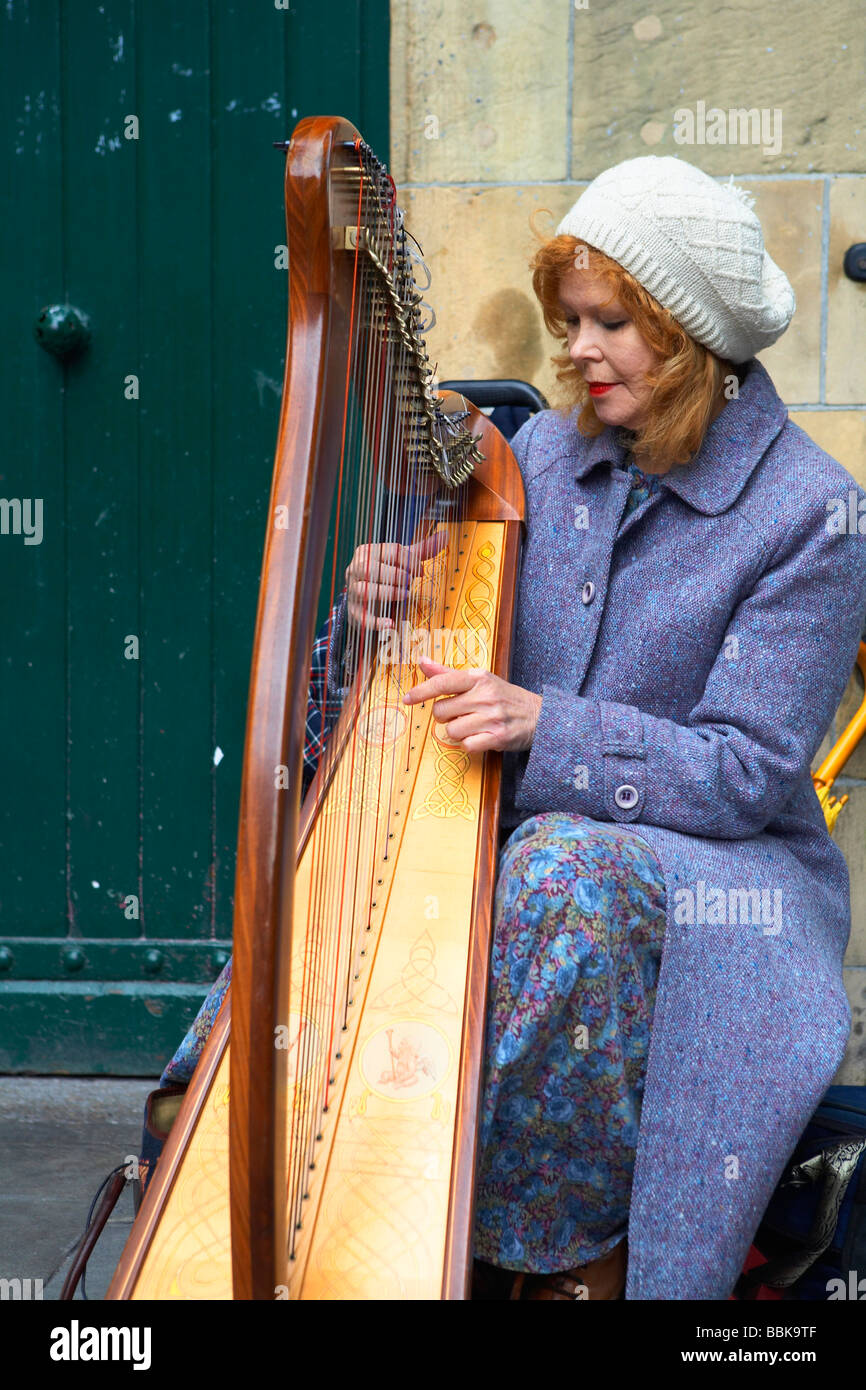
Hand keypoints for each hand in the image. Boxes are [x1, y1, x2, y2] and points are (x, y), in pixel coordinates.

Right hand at [345, 531, 447, 633]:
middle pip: (371, 568)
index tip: (420, 571)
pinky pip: (362, 617)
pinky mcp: (354, 612)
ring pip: (364, 590)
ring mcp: (352, 591)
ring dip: (388, 593)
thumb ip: (422, 550)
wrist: (364, 597)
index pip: (390, 551)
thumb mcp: (401, 561)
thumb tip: (445, 534)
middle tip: (410, 582)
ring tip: (405, 595)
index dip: (410, 560)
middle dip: (395, 575)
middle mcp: (356, 569)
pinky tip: (391, 623)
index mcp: (367, 552)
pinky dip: (376, 621)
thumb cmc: (386, 575)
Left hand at [402, 656, 542, 753]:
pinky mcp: (497, 737)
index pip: (442, 682)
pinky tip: (481, 736)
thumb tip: (422, 661)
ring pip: (451, 731)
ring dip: (458, 731)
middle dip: (446, 716)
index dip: (420, 691)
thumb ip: (448, 673)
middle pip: (441, 711)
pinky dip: (469, 744)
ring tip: (474, 725)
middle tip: (462, 714)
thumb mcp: (480, 680)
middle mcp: (485, 695)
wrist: (540, 716)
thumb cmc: (505, 697)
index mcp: (479, 678)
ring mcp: (492, 717)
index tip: (406, 699)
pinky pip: (466, 745)